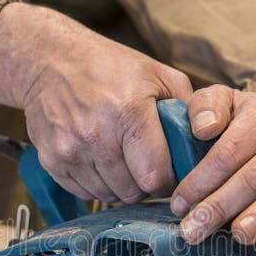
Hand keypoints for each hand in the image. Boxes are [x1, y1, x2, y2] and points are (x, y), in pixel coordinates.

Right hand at [0, 2, 191, 202]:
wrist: (47, 59)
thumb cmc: (107, 66)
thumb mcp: (157, 73)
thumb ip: (187, 107)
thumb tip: (208, 139)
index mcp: (129, 112)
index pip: (155, 177)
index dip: (168, 182)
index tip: (169, 173)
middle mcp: (97, 134)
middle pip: (132, 192)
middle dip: (144, 185)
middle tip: (145, 167)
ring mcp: (70, 149)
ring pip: (108, 196)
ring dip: (120, 186)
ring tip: (122, 161)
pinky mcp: (52, 160)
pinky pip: (84, 192)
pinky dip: (96, 184)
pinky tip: (100, 160)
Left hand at [170, 85, 255, 243]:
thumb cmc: (244, 118)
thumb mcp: (222, 100)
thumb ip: (206, 106)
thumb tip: (203, 130)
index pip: (229, 152)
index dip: (202, 180)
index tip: (179, 204)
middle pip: (255, 176)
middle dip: (221, 207)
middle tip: (195, 229)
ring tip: (239, 236)